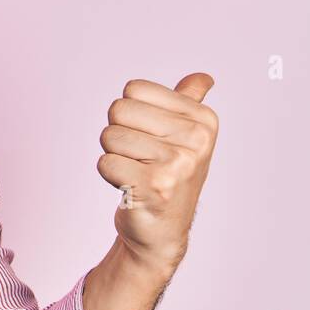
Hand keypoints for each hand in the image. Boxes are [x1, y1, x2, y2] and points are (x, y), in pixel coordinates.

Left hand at [97, 73, 218, 274]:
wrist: (162, 231)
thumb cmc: (167, 176)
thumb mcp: (185, 137)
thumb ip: (188, 103)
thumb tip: (204, 78)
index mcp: (203, 119)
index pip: (134, 89)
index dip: (130, 113)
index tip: (149, 137)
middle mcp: (197, 139)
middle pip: (118, 109)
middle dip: (119, 134)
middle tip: (140, 158)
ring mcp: (178, 163)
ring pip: (109, 136)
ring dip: (114, 155)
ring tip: (136, 173)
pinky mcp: (154, 185)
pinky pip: (105, 162)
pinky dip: (110, 175)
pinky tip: (131, 187)